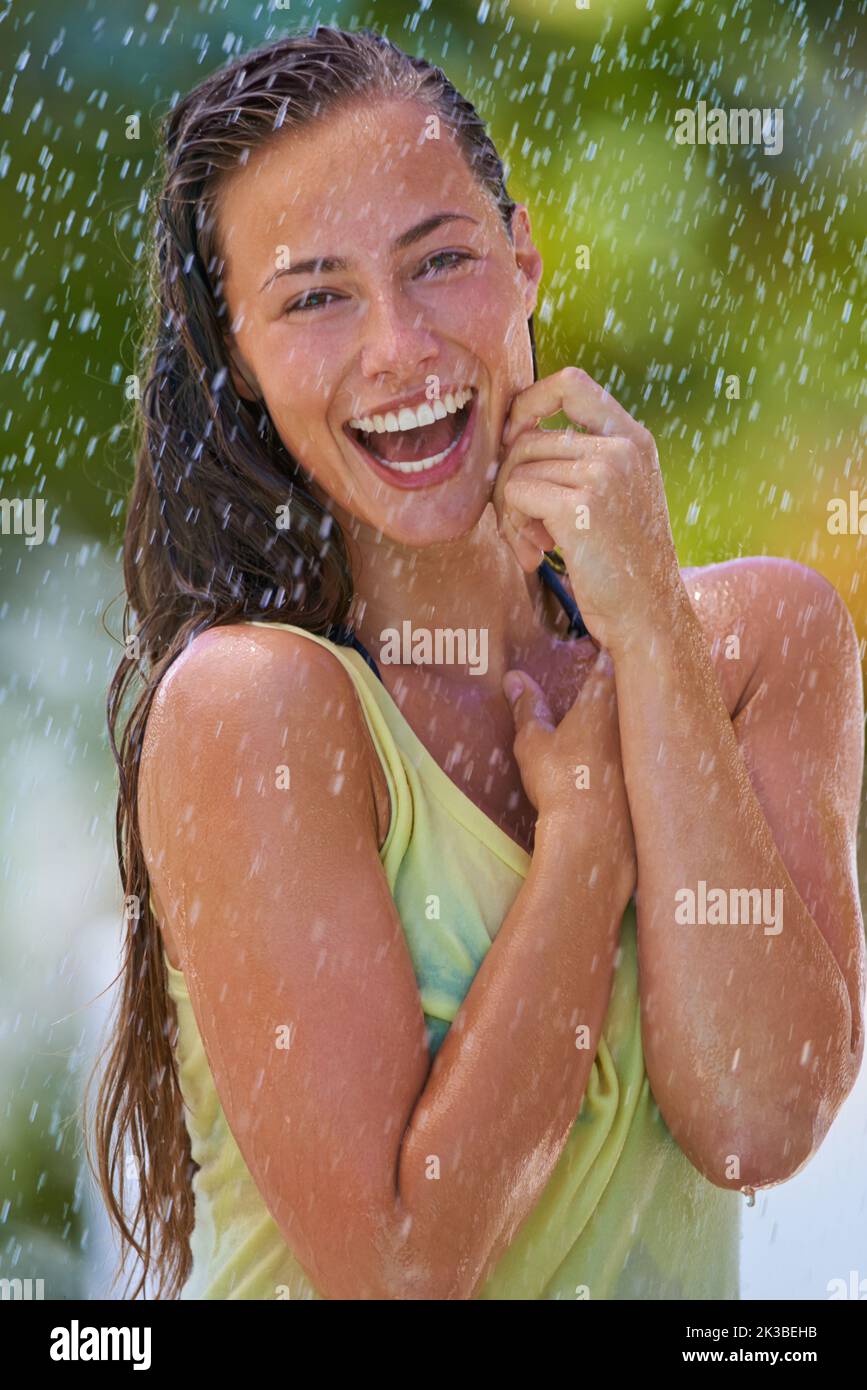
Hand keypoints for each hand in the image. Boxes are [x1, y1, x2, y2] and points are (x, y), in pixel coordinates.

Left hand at [492, 367, 682, 653]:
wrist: (650, 615)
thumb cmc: (625, 563)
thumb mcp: (618, 496)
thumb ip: (582, 461)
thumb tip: (510, 439)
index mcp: (634, 438)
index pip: (571, 383)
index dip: (528, 401)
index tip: (512, 436)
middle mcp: (622, 448)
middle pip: (528, 439)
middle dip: (510, 484)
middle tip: (522, 528)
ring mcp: (604, 474)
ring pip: (517, 470)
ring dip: (510, 514)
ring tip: (534, 546)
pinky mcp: (581, 507)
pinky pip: (515, 495)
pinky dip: (512, 527)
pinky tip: (536, 555)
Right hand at [503, 650, 636, 894]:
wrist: (593, 836)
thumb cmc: (560, 781)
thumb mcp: (533, 741)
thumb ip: (527, 708)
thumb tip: (514, 678)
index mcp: (601, 703)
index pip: (610, 662)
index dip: (606, 649)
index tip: (602, 640)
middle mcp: (629, 721)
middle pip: (633, 687)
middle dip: (624, 677)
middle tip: (611, 669)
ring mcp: (641, 750)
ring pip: (641, 719)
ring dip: (631, 713)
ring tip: (614, 710)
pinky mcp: (646, 778)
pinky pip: (644, 750)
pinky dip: (636, 746)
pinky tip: (622, 757)